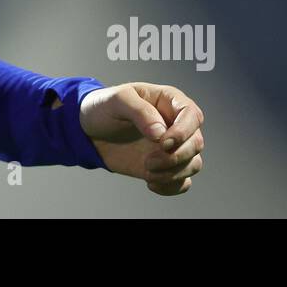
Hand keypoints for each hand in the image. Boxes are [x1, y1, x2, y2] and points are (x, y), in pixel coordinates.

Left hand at [79, 82, 204, 195]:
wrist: (89, 131)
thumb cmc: (104, 107)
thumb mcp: (117, 100)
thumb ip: (139, 111)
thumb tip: (161, 133)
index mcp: (169, 101)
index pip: (192, 115)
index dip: (183, 131)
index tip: (163, 143)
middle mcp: (175, 124)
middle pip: (196, 143)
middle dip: (176, 156)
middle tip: (149, 161)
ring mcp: (172, 147)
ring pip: (193, 164)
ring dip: (173, 173)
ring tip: (147, 170)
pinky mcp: (165, 167)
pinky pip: (182, 182)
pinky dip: (171, 187)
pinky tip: (151, 183)